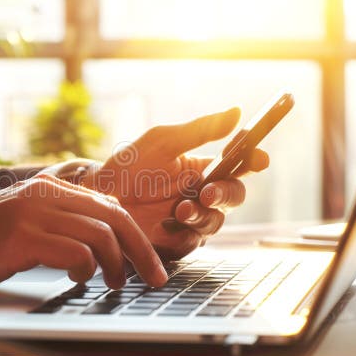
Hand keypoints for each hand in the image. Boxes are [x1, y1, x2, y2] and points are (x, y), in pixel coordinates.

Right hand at [0, 174, 166, 292]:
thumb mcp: (22, 223)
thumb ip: (57, 223)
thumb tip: (99, 247)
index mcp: (49, 188)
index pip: (110, 207)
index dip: (137, 236)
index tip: (150, 264)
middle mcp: (45, 193)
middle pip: (115, 218)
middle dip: (142, 251)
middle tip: (155, 279)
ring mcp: (33, 212)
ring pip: (101, 234)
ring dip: (117, 265)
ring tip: (114, 285)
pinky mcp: (20, 237)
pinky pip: (75, 251)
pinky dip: (87, 269)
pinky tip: (78, 279)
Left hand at [83, 108, 268, 257]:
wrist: (96, 197)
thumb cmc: (128, 166)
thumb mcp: (163, 141)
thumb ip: (200, 130)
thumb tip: (236, 112)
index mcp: (202, 169)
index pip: (238, 165)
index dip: (253, 162)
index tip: (258, 159)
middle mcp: (201, 195)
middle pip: (234, 196)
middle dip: (226, 194)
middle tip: (208, 192)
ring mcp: (189, 221)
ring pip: (216, 222)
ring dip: (203, 215)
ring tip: (180, 210)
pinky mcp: (174, 243)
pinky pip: (193, 243)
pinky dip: (185, 236)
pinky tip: (168, 227)